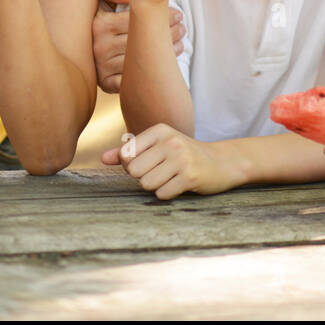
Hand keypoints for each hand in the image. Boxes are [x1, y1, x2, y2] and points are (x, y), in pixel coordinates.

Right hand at [93, 0, 184, 92]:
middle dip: (168, 33)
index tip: (178, 14)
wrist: (77, 40)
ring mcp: (101, 67)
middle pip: (141, 41)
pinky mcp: (105, 83)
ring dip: (165, 53)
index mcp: (99, 24)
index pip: (137, 21)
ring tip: (180, 42)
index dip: (161, 17)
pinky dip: (151, 72)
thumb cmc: (98, 12)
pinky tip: (166, 63)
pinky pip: (132, 80)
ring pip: (141, 61)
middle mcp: (99, 47)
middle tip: (183, 28)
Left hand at [100, 123, 240, 199]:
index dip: (131, 165)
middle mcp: (170, 141)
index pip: (126, 154)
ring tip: (170, 178)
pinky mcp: (190, 176)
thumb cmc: (183, 154)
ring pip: (146, 184)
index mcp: (159, 130)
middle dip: (143, 177)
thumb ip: (129, 151)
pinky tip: (180, 185)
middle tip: (161, 172)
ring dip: (155, 186)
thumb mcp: (158, 146)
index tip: (148, 164)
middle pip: (133, 171)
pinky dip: (168, 194)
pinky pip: (162, 194)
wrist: (222, 162)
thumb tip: (102, 158)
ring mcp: (181, 158)